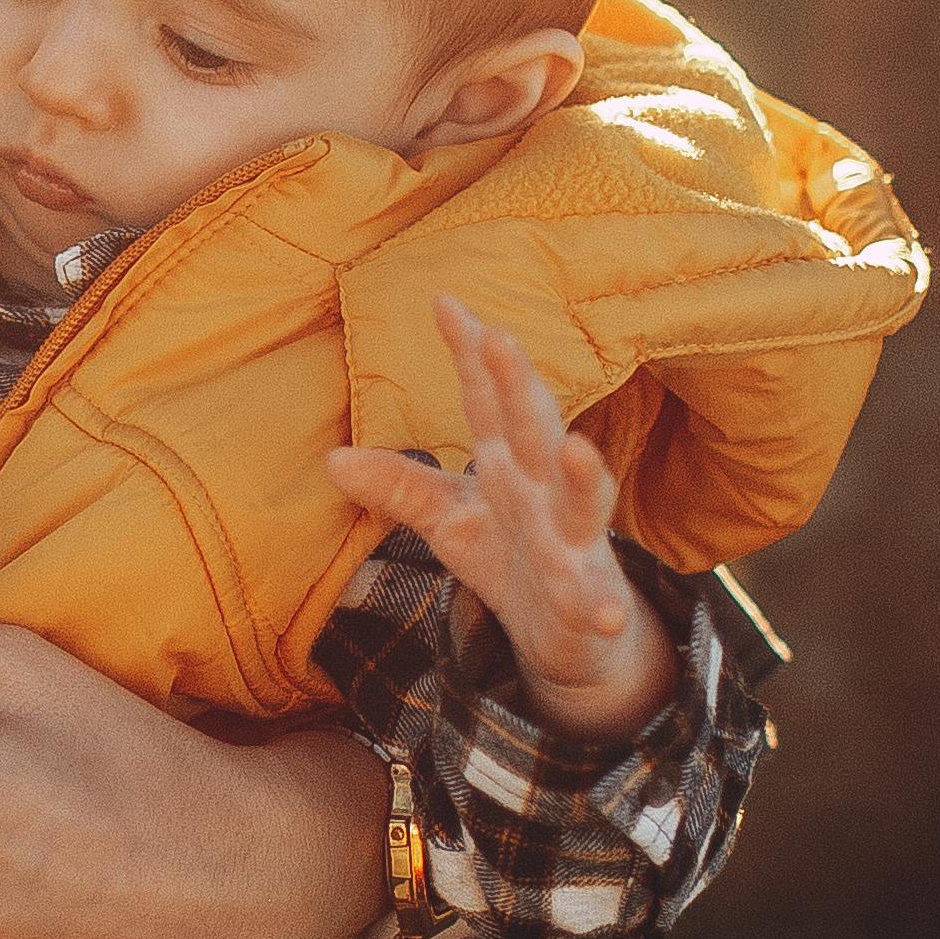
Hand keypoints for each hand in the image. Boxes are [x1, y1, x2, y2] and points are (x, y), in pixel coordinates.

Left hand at [324, 295, 666, 741]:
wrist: (573, 635)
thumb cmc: (512, 559)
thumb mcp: (450, 521)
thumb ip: (400, 487)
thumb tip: (331, 460)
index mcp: (509, 466)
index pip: (487, 402)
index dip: (469, 354)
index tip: (444, 303)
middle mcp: (545, 494)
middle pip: (534, 431)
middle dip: (518, 386)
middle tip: (499, 337)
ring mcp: (574, 546)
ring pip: (582, 504)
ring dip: (582, 476)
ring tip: (576, 448)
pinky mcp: (591, 603)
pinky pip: (597, 602)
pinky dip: (605, 606)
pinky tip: (607, 614)